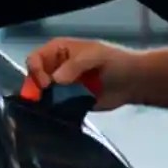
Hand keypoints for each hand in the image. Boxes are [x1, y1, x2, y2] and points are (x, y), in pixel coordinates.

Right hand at [25, 37, 144, 110]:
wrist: (133, 83)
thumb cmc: (115, 61)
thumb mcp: (95, 56)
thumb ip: (75, 65)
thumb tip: (56, 80)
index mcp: (58, 50)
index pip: (35, 59)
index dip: (36, 71)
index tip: (46, 85)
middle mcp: (56, 67)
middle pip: (34, 78)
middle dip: (36, 90)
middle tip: (45, 101)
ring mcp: (61, 87)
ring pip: (42, 95)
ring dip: (43, 103)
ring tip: (51, 110)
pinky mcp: (68, 103)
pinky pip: (55, 108)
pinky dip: (53, 112)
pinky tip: (58, 117)